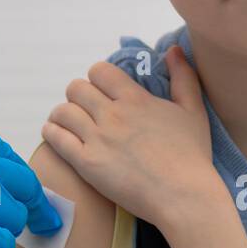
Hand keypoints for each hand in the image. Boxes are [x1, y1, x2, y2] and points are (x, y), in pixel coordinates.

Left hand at [40, 44, 215, 228]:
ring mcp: (97, 139)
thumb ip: (183, 77)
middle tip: (86, 110)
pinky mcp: (87, 164)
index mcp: (135, 99)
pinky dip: (52, 133)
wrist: (184, 197)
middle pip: (76, 89)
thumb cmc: (192, 156)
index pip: (99, 71)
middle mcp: (112, 114)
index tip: (102, 91)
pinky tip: (56, 134)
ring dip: (62, 115)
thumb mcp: (194, 111)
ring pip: (62, 112)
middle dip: (79, 96)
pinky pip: (57, 139)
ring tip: (68, 123)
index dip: (97, 78)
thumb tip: (173, 50)